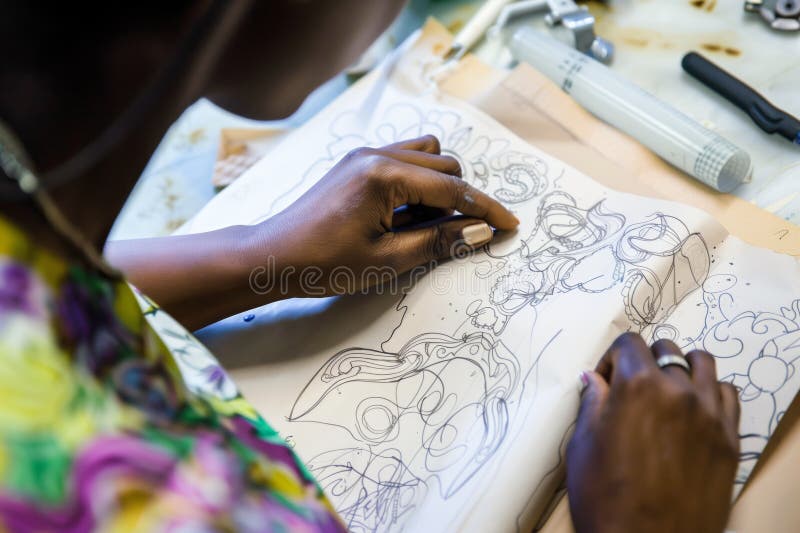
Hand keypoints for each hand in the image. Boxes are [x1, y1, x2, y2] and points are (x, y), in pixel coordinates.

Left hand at [107, 135, 518, 327]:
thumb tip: (478, 232)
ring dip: (442, 183)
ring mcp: (365, 153)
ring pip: (427, 154)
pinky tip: (409, 209)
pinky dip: (419, 178)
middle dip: (464, 199)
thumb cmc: (324, 264)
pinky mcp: (356, 161)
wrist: (272, 256)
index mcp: (385, 176)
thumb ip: (437, 242)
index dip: (485, 210)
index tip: (510, 225)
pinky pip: (404, 157)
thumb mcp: (387, 261)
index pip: (453, 190)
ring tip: (433, 222)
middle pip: (445, 166)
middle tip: (465, 235)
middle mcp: (377, 154)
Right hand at [567, 333, 739, 532]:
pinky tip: (692, 410)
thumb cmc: (606, 500)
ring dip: (681, 369)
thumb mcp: (583, 446)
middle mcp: (678, 392)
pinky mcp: (729, 438)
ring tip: (666, 393)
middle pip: (666, 350)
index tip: (606, 380)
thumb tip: (593, 379)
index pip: (629, 343)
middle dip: (644, 362)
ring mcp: (709, 414)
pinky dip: (709, 392)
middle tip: (631, 389)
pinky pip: (727, 394)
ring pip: (702, 363)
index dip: (612, 358)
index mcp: (638, 387)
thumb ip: (591, 402)